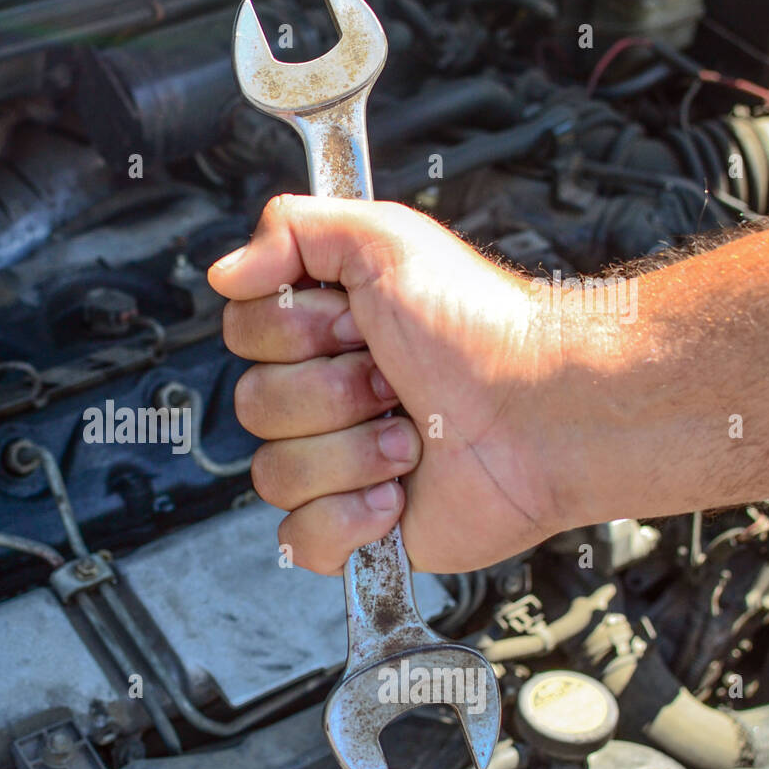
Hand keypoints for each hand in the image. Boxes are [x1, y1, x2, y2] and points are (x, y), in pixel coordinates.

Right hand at [208, 195, 567, 574]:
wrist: (545, 415)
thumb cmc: (483, 328)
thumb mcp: (385, 241)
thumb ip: (292, 230)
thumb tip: (223, 271)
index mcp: (321, 334)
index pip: (242, 336)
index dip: (295, 334)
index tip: (357, 324)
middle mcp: (324, 397)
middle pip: (252, 405)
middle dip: (331, 394)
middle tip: (393, 383)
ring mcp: (337, 463)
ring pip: (273, 473)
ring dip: (350, 453)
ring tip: (410, 441)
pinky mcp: (357, 526)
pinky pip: (299, 537)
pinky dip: (346, 518)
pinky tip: (394, 495)